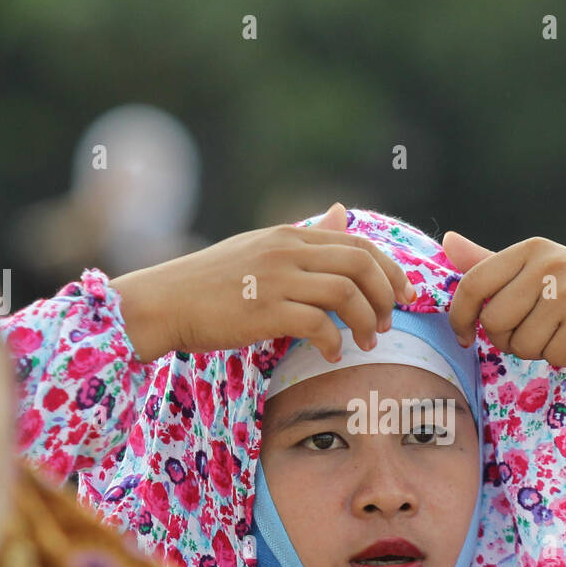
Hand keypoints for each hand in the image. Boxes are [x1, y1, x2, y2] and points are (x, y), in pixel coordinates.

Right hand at [112, 203, 415, 361]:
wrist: (162, 302)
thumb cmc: (210, 283)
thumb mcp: (260, 249)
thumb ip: (306, 237)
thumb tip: (342, 212)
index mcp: (289, 235)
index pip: (358, 245)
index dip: (390, 271)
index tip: (403, 296)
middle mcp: (286, 251)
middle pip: (361, 266)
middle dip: (385, 298)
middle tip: (386, 324)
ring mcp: (275, 279)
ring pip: (346, 295)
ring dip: (365, 322)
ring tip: (366, 342)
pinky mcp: (263, 311)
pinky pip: (318, 325)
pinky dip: (334, 343)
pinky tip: (333, 355)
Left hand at [442, 232, 565, 367]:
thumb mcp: (538, 270)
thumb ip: (491, 263)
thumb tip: (447, 243)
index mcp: (531, 249)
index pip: (473, 284)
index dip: (459, 316)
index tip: (463, 336)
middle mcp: (549, 264)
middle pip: (493, 322)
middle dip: (506, 339)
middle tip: (531, 334)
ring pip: (521, 344)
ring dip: (537, 351)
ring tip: (560, 333)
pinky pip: (552, 356)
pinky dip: (563, 357)